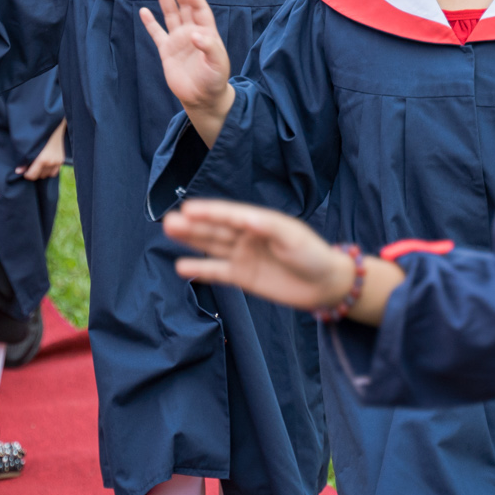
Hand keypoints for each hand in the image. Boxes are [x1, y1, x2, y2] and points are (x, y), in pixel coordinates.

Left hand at [18, 122, 66, 180]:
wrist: (53, 127)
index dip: (26, 174)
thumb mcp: (29, 148)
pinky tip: (45, 165)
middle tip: (31, 165)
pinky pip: (54, 172)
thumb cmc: (38, 136)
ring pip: (47, 175)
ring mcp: (57, 162)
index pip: (32, 175)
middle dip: (34, 172)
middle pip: (40, 176)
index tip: (24, 171)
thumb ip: (24, 160)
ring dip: (42, 172)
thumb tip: (18, 171)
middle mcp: (51, 162)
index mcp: (42, 159)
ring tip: (38, 165)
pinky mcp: (61, 160)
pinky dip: (49, 171)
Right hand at [139, 0, 235, 141]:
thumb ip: (209, 47)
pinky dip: (150, 23)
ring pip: (171, 15)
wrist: (202, 98)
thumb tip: (195, 34)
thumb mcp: (218, 64)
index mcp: (207, 32)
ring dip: (165, 0)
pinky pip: (157, 34)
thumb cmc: (215, 80)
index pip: (199, 9)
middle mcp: (192, 32)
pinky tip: (144, 11)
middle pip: (184, 6)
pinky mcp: (167, 51)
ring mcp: (178, 40)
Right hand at [164, 200, 360, 310]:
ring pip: (212, 246)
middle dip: (193, 225)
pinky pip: (217, 272)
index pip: (230, 214)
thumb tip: (244, 218)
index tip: (188, 208)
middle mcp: (247, 236)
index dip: (209, 211)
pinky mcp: (242, 277)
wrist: (325, 285)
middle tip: (169, 220)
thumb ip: (268, 226)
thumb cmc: (312, 254)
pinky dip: (200, 269)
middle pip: (215, 229)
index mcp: (259, 221)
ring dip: (192, 240)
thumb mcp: (293, 237)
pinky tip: (182, 266)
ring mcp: (242, 256)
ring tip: (170, 231)